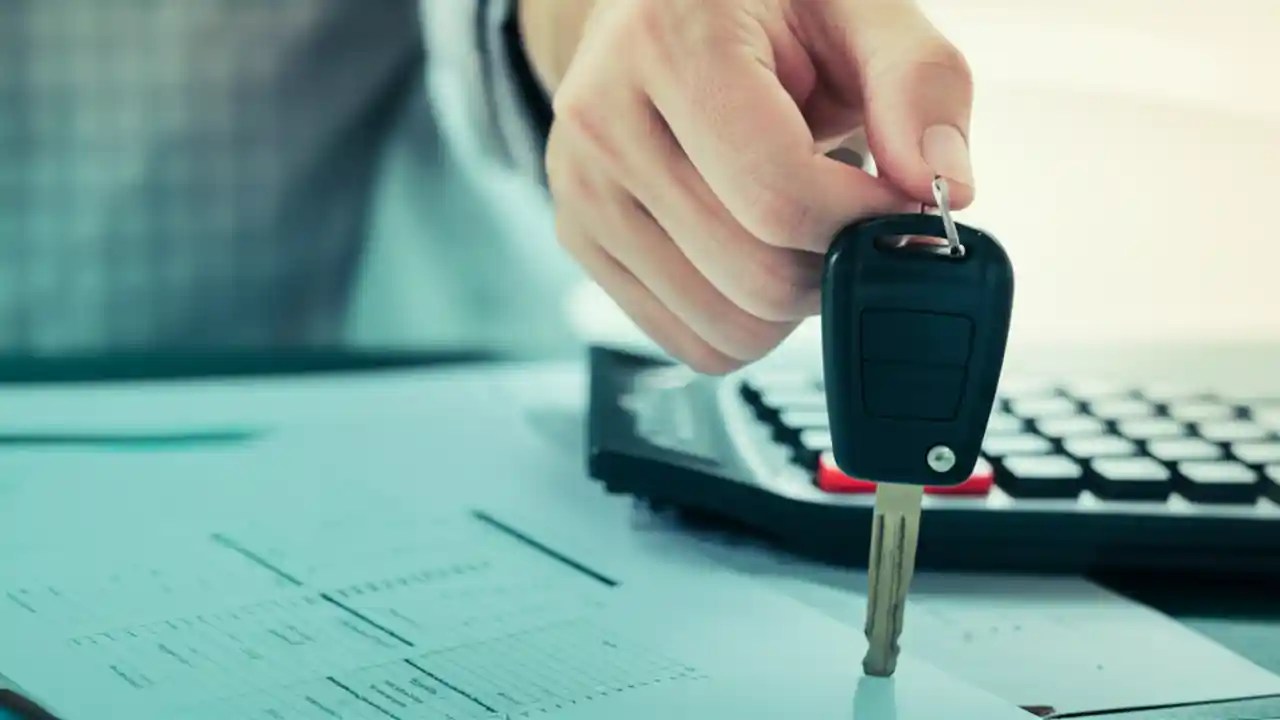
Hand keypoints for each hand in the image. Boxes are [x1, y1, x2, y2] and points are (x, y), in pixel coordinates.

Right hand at [522, 0, 974, 373]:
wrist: (663, 9)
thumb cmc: (767, 6)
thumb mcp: (859, 9)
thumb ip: (918, 84)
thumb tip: (944, 188)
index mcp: (668, 43)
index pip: (778, 198)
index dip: (864, 223)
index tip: (896, 201)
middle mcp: (603, 120)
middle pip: (755, 277)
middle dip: (831, 264)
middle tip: (848, 212)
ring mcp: (581, 188)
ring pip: (725, 327)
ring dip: (789, 302)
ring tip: (795, 223)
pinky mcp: (581, 239)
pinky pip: (691, 342)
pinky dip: (745, 321)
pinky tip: (752, 247)